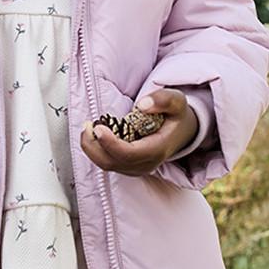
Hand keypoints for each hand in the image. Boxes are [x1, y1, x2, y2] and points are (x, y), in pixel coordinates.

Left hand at [79, 88, 198, 176]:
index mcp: (157, 150)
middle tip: (87, 125)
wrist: (181, 132)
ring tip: (87, 127)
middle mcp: (145, 164)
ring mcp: (135, 168)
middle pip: (111, 162)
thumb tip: (142, 105)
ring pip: (106, 164)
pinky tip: (93, 134)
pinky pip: (107, 162)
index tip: (99, 127)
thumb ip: (163, 100)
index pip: (128, 154)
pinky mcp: (127, 167)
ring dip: (91, 148)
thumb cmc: (176, 116)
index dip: (110, 143)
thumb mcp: (177, 101)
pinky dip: (95, 150)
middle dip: (94, 145)